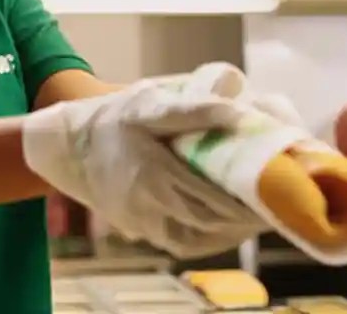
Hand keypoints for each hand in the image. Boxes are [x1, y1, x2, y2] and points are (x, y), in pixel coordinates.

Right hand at [22, 74, 267, 258]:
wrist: (67, 147)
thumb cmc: (111, 119)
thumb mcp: (148, 103)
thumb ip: (192, 109)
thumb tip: (239, 111)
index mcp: (154, 172)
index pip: (214, 198)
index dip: (249, 200)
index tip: (277, 188)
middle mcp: (150, 206)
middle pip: (213, 223)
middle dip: (249, 216)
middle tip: (280, 202)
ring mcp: (144, 223)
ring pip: (201, 239)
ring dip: (235, 231)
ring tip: (261, 213)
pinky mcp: (141, 230)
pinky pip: (185, 242)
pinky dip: (213, 237)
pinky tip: (230, 224)